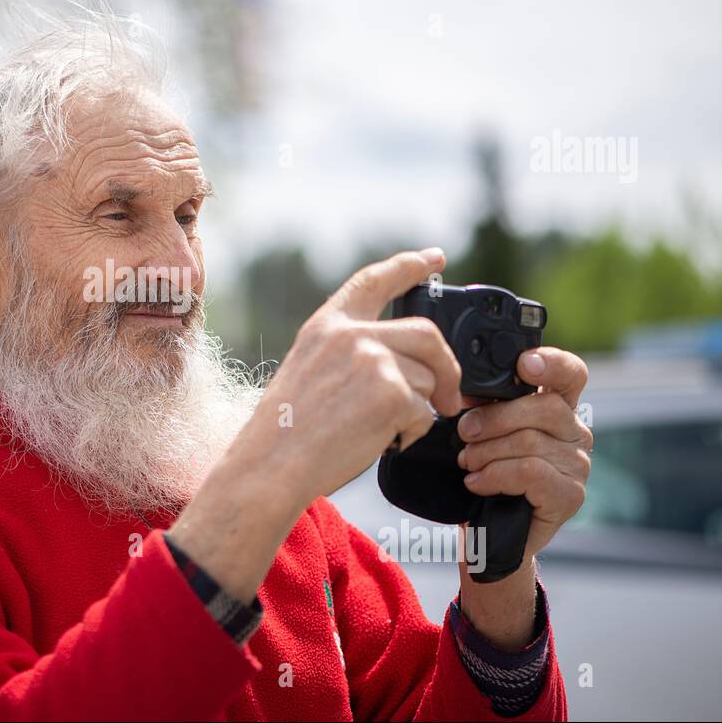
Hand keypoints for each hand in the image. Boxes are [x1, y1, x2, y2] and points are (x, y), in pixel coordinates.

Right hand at [227, 247, 464, 514]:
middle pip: (426, 333)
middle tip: (449, 397)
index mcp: (327, 326)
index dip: (408, 266)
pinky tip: (382, 441)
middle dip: (447, 367)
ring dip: (419, 410)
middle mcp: (351, 335)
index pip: (374, 281)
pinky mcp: (392, 392)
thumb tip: (406, 362)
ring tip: (385, 430)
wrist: (272, 464)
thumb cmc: (286, 431)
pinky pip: (425, 412)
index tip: (435, 257)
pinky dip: (412, 433)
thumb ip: (349, 352)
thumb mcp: (309, 370)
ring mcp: (373, 360)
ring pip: (428, 379)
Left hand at [455, 347, 591, 561]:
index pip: (570, 374)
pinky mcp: (571, 494)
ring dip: (487, 452)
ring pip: (529, 441)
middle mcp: (576, 432)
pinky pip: (531, 472)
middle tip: (464, 434)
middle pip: (543, 406)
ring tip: (468, 463)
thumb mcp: (485, 435)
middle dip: (494, 418)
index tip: (524, 364)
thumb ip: (487, 408)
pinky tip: (477, 483)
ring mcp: (578, 464)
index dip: (552, 364)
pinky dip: (496, 475)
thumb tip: (466, 391)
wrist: (490, 532)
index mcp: (557, 408)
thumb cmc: (488, 476)